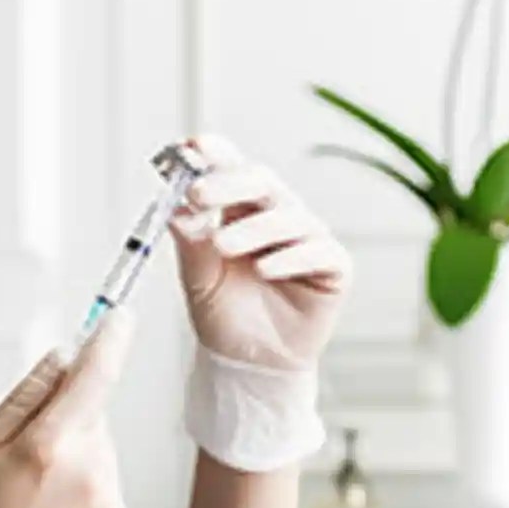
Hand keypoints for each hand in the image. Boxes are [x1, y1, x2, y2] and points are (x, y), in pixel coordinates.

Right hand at [0, 308, 134, 507]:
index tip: (119, 318)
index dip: (108, 341)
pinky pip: (106, 477)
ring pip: (99, 445)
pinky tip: (53, 505)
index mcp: (48, 447)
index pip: (93, 377)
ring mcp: (107, 499)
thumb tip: (60, 359)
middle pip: (92, 412)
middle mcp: (87, 472)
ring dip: (76, 452)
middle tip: (27, 450)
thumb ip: (27, 396)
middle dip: (67, 415)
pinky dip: (85, 481)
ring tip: (37, 487)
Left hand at [171, 135, 351, 370]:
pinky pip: (318, 252)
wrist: (247, 361)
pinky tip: (265, 268)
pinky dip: (290, 256)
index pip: (231, 169)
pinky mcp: (333, 268)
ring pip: (288, 216)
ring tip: (222, 245)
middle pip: (261, 181)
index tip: (190, 146)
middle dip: (229, 182)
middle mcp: (276, 215)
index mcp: (240, 209)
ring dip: (253, 228)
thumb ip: (190, 244)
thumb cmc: (224, 312)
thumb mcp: (198, 277)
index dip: (215, 153)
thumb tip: (175, 210)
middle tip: (198, 194)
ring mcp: (307, 238)